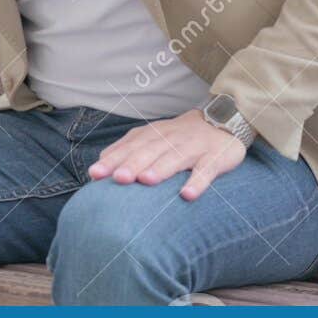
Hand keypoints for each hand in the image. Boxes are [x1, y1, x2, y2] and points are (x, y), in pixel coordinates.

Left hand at [87, 109, 247, 200]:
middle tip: (118, 178)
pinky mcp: (214, 158)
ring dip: (161, 169)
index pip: (129, 147)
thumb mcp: (153, 137)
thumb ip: (128, 148)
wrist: (222, 121)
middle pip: (149, 151)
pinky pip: (205, 170)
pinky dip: (197, 182)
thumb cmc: (179, 137)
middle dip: (133, 164)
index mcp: (153, 135)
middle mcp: (170, 139)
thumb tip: (100, 163)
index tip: (95, 174)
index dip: (113, 160)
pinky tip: (187, 195)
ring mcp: (193, 148)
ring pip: (175, 158)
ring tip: (146, 181)